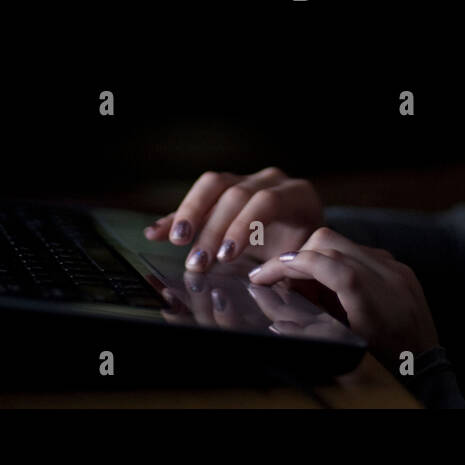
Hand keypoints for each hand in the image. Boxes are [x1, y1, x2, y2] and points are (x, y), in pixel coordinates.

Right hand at [143, 167, 323, 271]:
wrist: (306, 232)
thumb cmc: (308, 249)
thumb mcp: (306, 258)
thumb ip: (291, 269)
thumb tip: (267, 284)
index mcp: (296, 194)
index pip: (266, 201)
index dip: (243, 226)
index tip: (226, 256)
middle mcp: (270, 180)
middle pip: (235, 194)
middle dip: (212, 229)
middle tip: (197, 262)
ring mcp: (246, 180)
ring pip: (213, 184)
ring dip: (190, 213)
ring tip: (175, 240)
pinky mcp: (225, 190)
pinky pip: (197, 199)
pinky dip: (176, 217)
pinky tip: (155, 233)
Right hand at [247, 226, 439, 365]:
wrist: (427, 366)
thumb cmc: (386, 364)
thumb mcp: (344, 345)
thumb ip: (310, 320)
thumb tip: (278, 296)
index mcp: (373, 300)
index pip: (324, 262)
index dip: (288, 264)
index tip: (263, 275)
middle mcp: (388, 276)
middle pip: (329, 242)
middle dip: (298, 257)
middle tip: (282, 282)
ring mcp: (396, 267)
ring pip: (341, 242)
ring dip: (316, 258)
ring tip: (307, 287)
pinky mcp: (399, 266)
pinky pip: (358, 250)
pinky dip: (336, 261)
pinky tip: (332, 285)